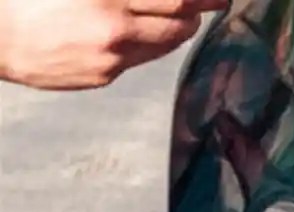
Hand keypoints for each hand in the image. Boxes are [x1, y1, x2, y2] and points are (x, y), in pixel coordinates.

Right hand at [0, 0, 227, 89]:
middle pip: (180, 16)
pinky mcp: (106, 75)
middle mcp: (115, 24)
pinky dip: (156, 43)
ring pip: (167, 41)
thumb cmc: (30, 1)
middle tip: (215, 1)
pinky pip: (144, 58)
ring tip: (188, 16)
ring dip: (183, 26)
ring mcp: (112, 54)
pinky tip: (153, 34)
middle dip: (201, 8)